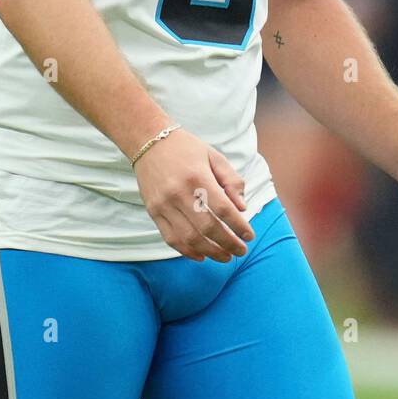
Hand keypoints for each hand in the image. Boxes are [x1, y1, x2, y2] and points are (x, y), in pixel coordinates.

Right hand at [133, 129, 253, 262]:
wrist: (148, 141)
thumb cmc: (186, 148)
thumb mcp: (214, 156)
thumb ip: (231, 181)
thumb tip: (242, 208)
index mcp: (198, 177)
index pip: (223, 209)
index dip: (238, 226)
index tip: (249, 236)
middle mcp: (179, 193)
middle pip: (208, 228)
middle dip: (228, 243)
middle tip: (241, 251)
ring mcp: (164, 205)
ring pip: (190, 238)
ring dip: (210, 252)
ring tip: (225, 257)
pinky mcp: (153, 212)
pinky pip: (171, 239)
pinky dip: (188, 251)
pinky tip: (202, 256)